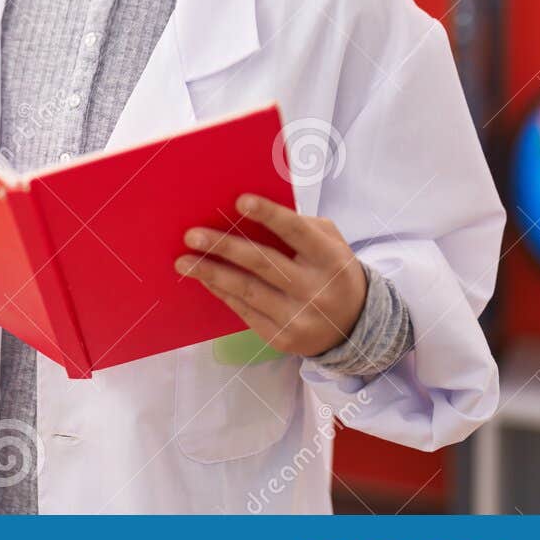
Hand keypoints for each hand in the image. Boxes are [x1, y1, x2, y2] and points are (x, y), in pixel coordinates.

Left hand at [175, 194, 367, 356]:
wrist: (355, 327)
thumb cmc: (332, 271)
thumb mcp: (330, 244)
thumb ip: (299, 226)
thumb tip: (249, 214)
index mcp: (330, 259)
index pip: (298, 233)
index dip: (270, 216)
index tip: (239, 201)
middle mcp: (317, 290)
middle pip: (264, 264)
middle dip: (224, 247)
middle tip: (192, 235)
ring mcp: (300, 318)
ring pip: (248, 291)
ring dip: (212, 273)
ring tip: (183, 261)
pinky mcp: (283, 338)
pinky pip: (244, 311)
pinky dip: (222, 292)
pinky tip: (204, 279)